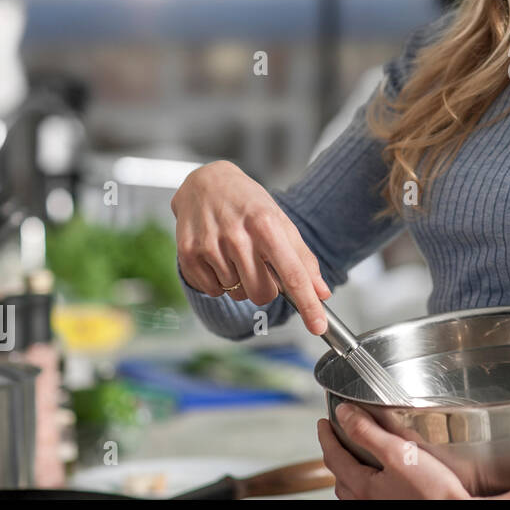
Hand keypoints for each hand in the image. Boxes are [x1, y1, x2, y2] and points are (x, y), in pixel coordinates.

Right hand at [171, 160, 330, 334]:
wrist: (206, 182)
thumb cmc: (248, 204)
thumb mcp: (281, 222)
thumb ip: (302, 259)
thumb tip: (322, 292)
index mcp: (266, 225)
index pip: (292, 274)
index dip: (308, 303)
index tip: (318, 326)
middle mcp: (237, 236)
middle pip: (263, 294)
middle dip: (266, 287)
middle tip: (259, 264)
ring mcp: (210, 245)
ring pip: (237, 294)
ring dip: (241, 282)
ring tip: (235, 253)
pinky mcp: (188, 254)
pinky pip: (213, 291)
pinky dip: (219, 282)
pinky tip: (218, 257)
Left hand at [317, 404, 473, 499]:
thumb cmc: (432, 491)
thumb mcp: (398, 453)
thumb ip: (368, 432)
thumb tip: (343, 413)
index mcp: (360, 485)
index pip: (333, 456)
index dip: (326, 436)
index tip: (324, 422)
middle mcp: (363, 501)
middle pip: (338, 474)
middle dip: (335, 452)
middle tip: (338, 434)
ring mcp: (375, 507)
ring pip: (351, 489)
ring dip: (348, 470)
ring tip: (356, 455)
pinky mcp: (389, 507)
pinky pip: (365, 497)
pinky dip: (362, 483)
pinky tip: (378, 479)